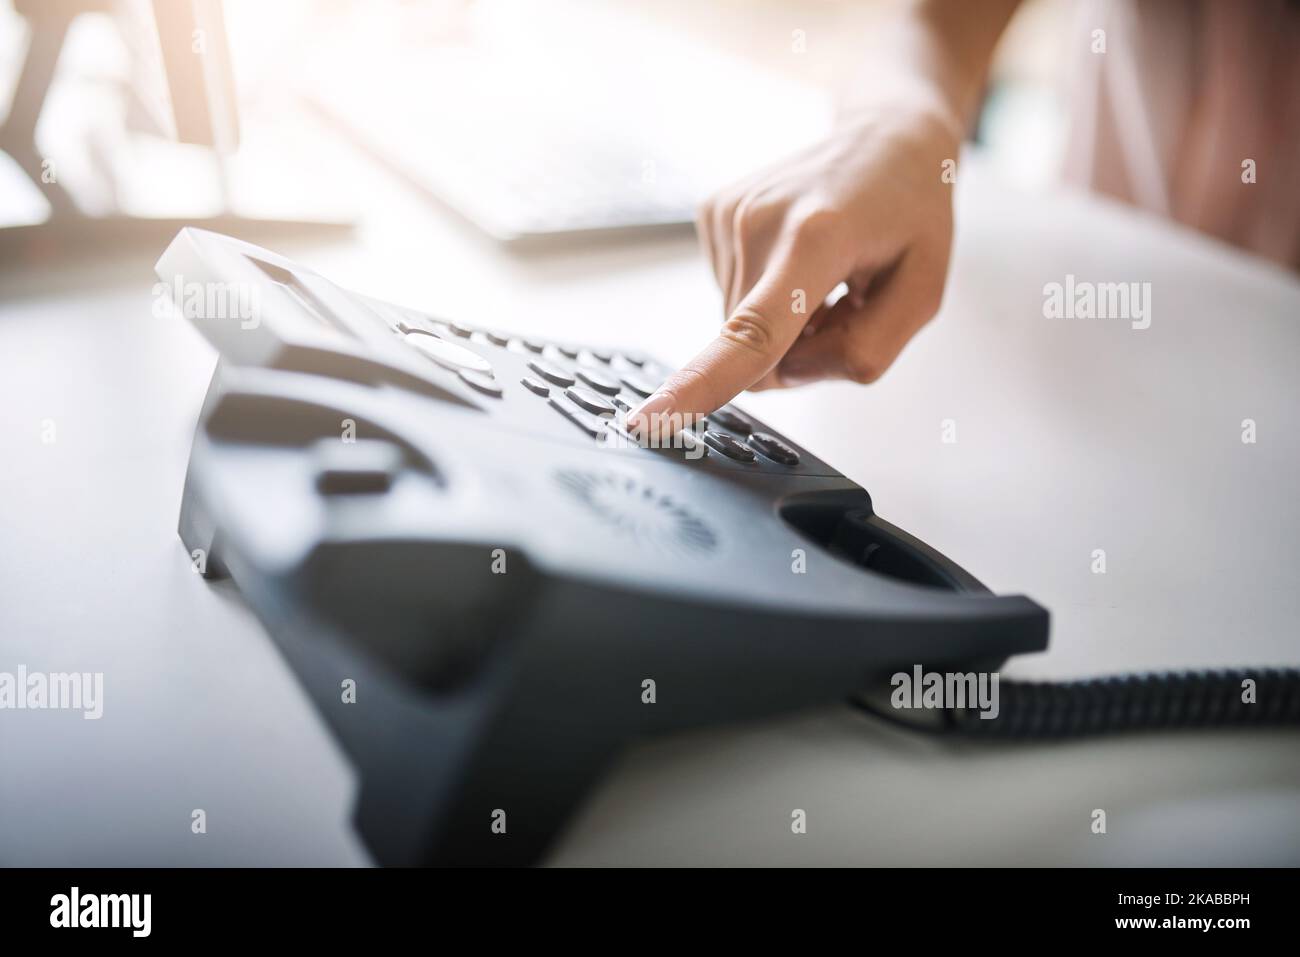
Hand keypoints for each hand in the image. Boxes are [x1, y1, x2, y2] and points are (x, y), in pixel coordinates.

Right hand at [630, 99, 961, 432]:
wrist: (887, 138)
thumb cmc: (910, 215)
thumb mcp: (922, 296)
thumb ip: (863, 353)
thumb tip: (780, 373)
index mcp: (817, 239)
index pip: (754, 331)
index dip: (704, 382)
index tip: (652, 418)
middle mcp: (759, 222)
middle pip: (754, 350)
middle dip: (798, 348)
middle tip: (843, 300)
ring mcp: (728, 213)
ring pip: (739, 328)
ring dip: (782, 319)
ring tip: (823, 272)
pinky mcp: (712, 213)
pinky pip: (731, 296)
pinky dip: (765, 294)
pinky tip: (796, 258)